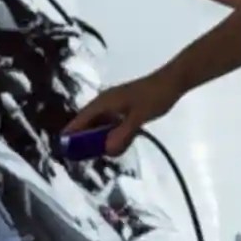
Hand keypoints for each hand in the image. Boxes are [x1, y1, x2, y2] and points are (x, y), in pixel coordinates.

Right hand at [62, 70, 182, 156]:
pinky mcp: (125, 109)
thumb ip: (124, 133)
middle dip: (86, 141)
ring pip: (101, 126)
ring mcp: (115, 105)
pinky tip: (122, 144)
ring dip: (102, 139)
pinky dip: (114, 134)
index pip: (79, 121)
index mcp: (103, 102)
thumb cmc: (156, 95)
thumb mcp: (140, 116)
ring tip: (106, 153)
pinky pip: (113, 124)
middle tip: (87, 159)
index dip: (71, 137)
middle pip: (88, 125)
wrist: (174, 81)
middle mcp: (105, 103)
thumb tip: (107, 151)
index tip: (66, 153)